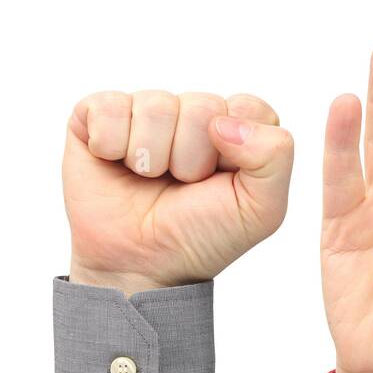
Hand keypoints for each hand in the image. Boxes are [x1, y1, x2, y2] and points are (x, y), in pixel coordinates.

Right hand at [64, 90, 293, 294]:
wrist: (137, 267)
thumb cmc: (197, 238)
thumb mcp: (260, 210)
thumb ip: (275, 156)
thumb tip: (223, 121)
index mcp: (235, 128)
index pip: (245, 107)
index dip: (231, 152)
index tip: (215, 184)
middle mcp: (190, 114)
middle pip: (200, 105)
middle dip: (188, 158)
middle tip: (178, 187)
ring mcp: (143, 113)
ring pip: (154, 105)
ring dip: (149, 156)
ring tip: (145, 180)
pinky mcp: (97, 117)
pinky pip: (107, 106)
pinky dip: (109, 144)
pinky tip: (113, 164)